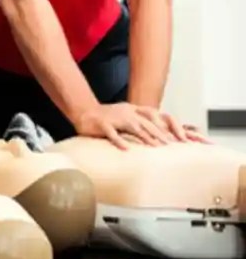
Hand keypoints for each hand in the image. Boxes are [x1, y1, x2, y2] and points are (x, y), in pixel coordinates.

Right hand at [73, 102, 201, 148]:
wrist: (83, 112)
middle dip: (159, 133)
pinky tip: (126, 149)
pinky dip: (120, 141)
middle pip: (146, 122)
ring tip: (155, 147)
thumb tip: (156, 136)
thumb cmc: (105, 118)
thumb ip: (138, 124)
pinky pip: (112, 133)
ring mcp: (113, 117)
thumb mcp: (123, 116)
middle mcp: (125, 111)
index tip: (175, 138)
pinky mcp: (102, 124)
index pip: (152, 116)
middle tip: (170, 145)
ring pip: (133, 127)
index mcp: (131, 109)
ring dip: (146, 137)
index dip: (164, 126)